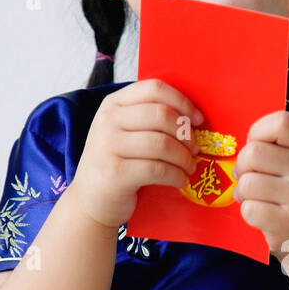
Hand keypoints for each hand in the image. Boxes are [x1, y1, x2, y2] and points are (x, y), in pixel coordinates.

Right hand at [69, 79, 204, 229]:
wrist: (90, 201)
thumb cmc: (116, 164)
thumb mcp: (125, 133)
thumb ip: (149, 119)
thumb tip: (193, 118)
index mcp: (113, 104)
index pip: (154, 89)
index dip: (182, 102)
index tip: (198, 120)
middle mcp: (108, 121)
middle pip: (161, 115)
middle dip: (186, 133)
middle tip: (194, 149)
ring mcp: (108, 146)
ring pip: (162, 143)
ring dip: (184, 157)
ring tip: (189, 167)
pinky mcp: (115, 173)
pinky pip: (157, 169)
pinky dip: (176, 176)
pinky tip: (180, 181)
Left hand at [232, 111, 288, 256]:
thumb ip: (271, 143)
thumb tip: (241, 145)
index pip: (281, 122)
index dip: (258, 132)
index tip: (259, 146)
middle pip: (253, 153)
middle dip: (242, 165)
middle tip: (250, 176)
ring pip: (247, 183)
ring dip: (243, 191)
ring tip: (255, 197)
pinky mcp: (288, 223)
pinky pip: (249, 209)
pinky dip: (247, 211)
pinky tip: (261, 213)